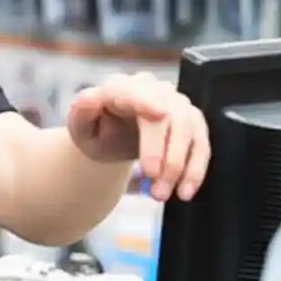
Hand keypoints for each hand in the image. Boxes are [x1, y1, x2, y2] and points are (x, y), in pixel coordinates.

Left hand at [67, 72, 209, 202]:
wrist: (110, 138)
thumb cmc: (95, 129)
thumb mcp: (80, 124)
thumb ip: (82, 110)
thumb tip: (90, 97)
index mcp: (120, 86)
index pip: (134, 91)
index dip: (146, 100)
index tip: (158, 114)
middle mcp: (152, 88)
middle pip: (167, 115)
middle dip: (164, 155)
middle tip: (154, 190)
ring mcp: (175, 103)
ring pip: (188, 129)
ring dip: (179, 167)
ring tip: (161, 195)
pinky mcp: (192, 121)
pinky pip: (201, 144)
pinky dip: (195, 170)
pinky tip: (184, 191)